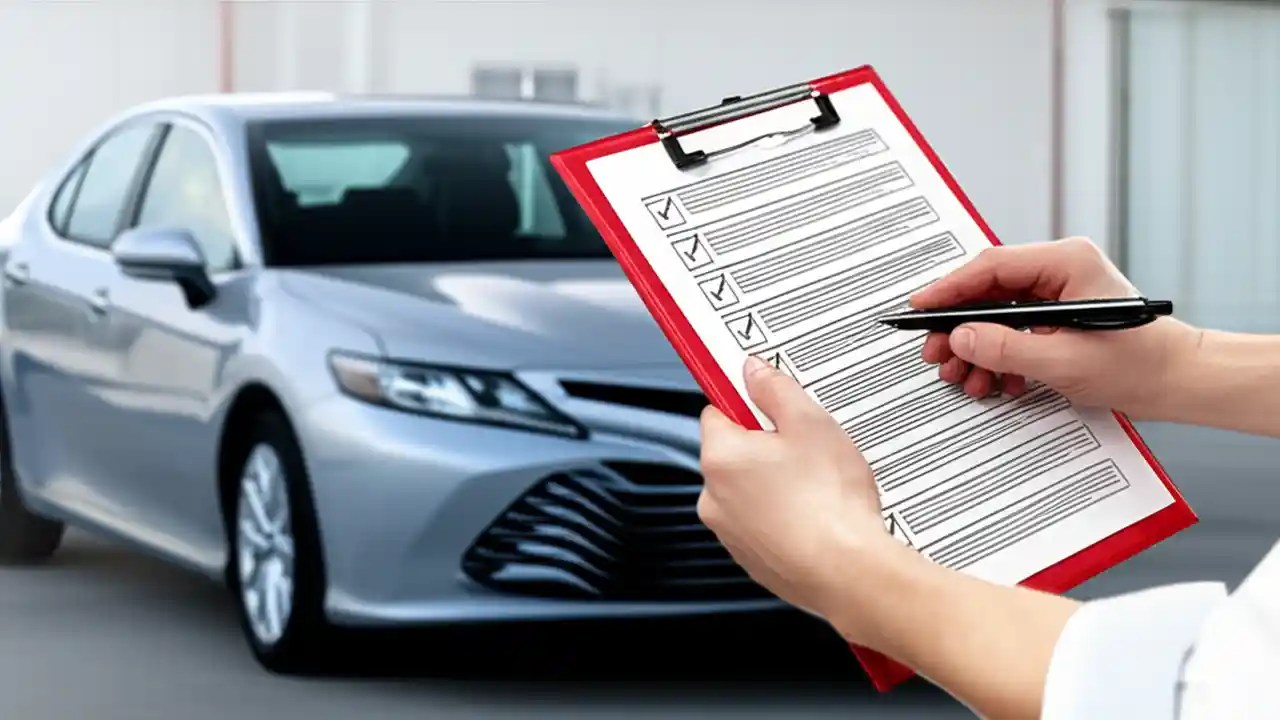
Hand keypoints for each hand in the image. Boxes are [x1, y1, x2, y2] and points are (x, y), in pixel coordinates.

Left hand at [697, 356, 905, 639]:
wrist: (847, 572)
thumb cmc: (830, 501)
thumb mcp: (809, 422)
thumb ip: (776, 390)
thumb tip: (754, 372)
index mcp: (720, 457)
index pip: (717, 411)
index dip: (746, 402)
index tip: (766, 400)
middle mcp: (713, 497)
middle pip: (734, 453)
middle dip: (766, 446)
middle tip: (806, 446)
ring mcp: (731, 533)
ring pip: (749, 491)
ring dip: (775, 484)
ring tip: (818, 487)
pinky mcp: (752, 560)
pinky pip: (763, 525)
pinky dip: (783, 518)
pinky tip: (817, 516)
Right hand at [910, 237, 1201, 418]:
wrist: (1174, 382)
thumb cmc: (1136, 363)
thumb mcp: (1063, 360)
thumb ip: (1005, 348)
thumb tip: (960, 338)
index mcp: (1066, 262)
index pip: (991, 267)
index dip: (950, 289)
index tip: (920, 308)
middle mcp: (1059, 270)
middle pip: (988, 292)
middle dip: (959, 328)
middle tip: (936, 354)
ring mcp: (1057, 292)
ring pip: (996, 314)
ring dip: (976, 348)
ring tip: (963, 377)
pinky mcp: (1056, 316)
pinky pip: (1012, 330)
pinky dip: (997, 356)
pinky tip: (995, 380)